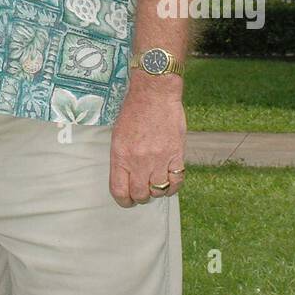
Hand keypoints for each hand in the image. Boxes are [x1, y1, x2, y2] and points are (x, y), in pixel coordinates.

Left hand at [109, 87, 185, 207]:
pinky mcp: (176, 155)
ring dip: (156, 190)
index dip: (123, 200)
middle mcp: (139, 160)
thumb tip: (126, 178)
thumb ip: (122, 159)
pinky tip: (169, 180)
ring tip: (156, 181)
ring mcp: (159, 159)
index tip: (127, 199)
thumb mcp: (118, 135)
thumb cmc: (135, 111)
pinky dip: (173, 186)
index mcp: (121, 155)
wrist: (155, 94)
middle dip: (140, 197)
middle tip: (142, 190)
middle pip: (140, 195)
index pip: (119, 191)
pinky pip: (176, 182)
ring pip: (158, 191)